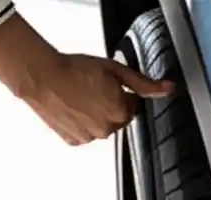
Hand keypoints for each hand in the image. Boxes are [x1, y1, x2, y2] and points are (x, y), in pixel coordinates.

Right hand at [19, 53, 173, 145]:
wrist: (44, 78)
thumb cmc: (76, 70)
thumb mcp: (115, 70)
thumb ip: (143, 83)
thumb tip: (167, 88)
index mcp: (120, 111)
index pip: (133, 105)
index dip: (124, 93)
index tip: (110, 84)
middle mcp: (106, 129)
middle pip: (118, 118)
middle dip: (112, 105)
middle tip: (95, 88)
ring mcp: (88, 136)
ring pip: (102, 126)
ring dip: (97, 115)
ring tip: (82, 96)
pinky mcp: (72, 140)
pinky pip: (85, 133)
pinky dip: (83, 123)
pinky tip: (74, 107)